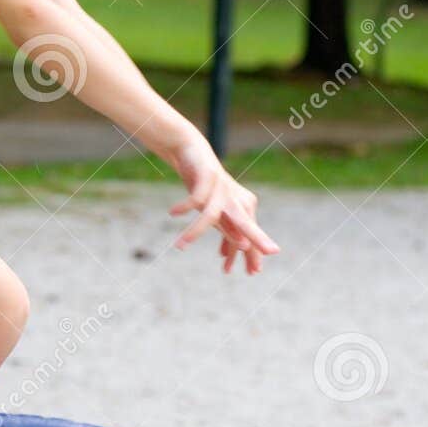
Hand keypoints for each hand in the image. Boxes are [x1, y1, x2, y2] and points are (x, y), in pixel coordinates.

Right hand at [166, 135, 279, 275]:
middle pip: (245, 223)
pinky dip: (184, 206)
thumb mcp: (218, 212)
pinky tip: (173, 212)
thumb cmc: (208, 187)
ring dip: (193, 231)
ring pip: (210, 215)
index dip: (251, 254)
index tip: (253, 273)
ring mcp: (222, 188)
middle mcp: (236, 199)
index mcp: (244, 208)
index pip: (249, 235)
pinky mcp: (208, 176)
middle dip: (253, 238)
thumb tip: (235, 254)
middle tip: (254, 254)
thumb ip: (229, 230)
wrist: (194, 153)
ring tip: (179, 245)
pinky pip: (195, 197)